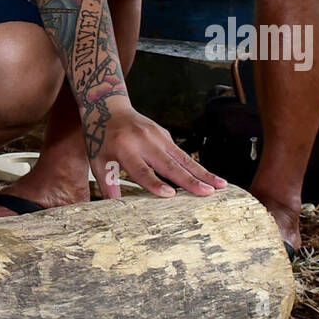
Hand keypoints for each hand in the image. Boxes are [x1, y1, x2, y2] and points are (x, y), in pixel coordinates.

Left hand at [91, 107, 226, 199]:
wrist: (107, 107)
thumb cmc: (100, 138)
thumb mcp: (98, 161)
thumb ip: (107, 185)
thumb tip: (113, 211)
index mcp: (124, 148)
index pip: (142, 170)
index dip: (155, 183)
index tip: (170, 195)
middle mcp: (144, 141)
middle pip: (169, 164)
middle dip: (191, 179)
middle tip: (209, 193)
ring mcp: (157, 135)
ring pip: (182, 158)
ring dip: (202, 172)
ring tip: (220, 185)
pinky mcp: (164, 134)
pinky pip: (181, 153)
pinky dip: (195, 166)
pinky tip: (208, 177)